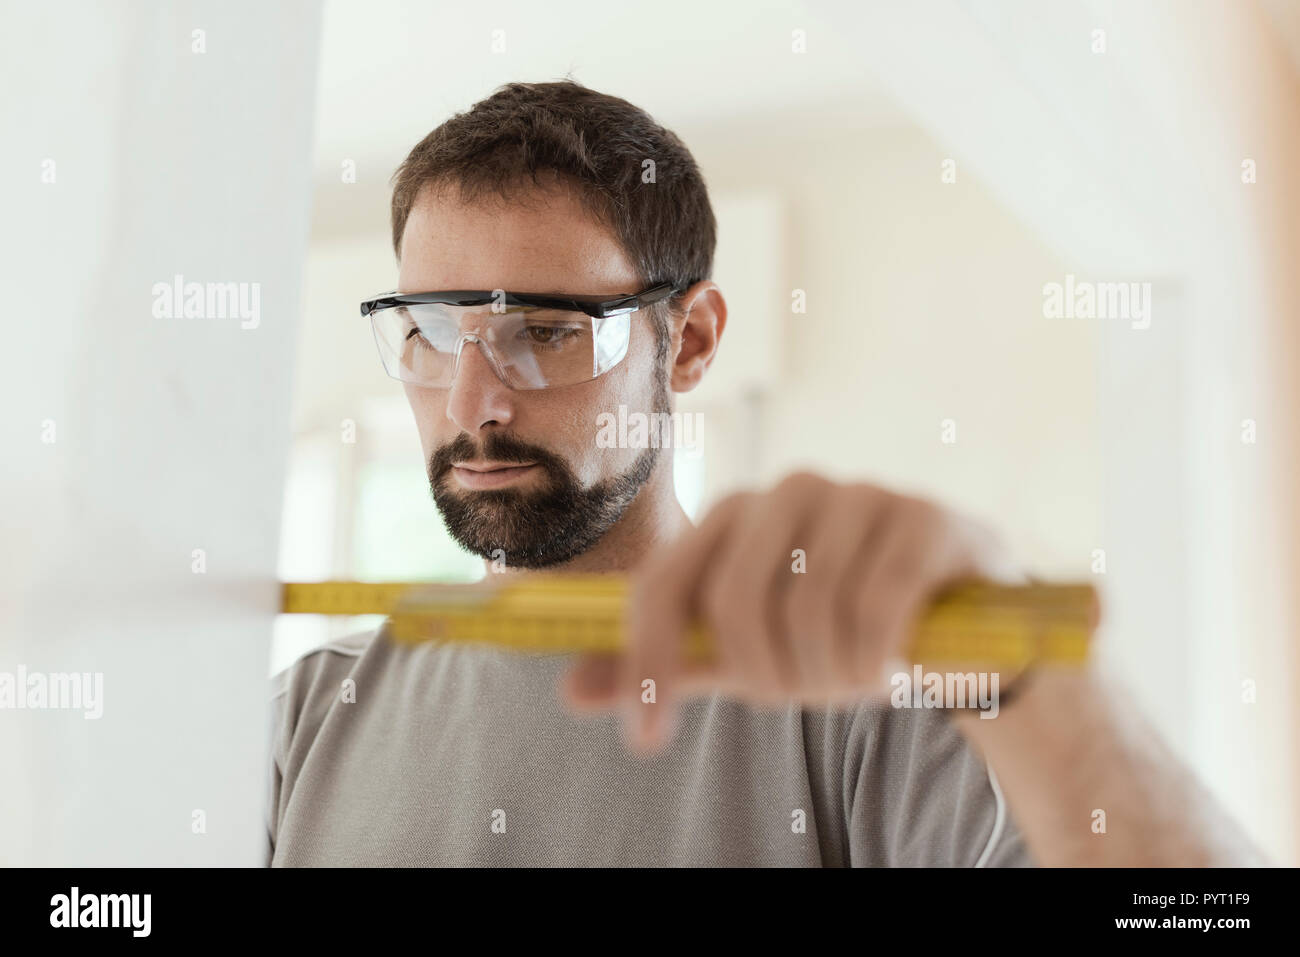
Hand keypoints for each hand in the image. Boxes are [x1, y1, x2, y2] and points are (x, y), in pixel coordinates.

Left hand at [562, 472, 1024, 752]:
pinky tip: (889, 668)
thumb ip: (673, 664)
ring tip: (851, 681)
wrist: (956, 619)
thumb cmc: (837, 630)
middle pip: (733, 600)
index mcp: (730, 515)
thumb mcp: (747, 654)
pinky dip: (876, 656)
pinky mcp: (920, 516)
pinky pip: (877, 603)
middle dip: (763, 675)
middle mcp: (785, 491)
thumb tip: (571, 691)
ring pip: (809, 608)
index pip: (661, 584)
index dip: (648, 663)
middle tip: (798, 699)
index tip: (647, 738)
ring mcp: (856, 494)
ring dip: (827, 674)